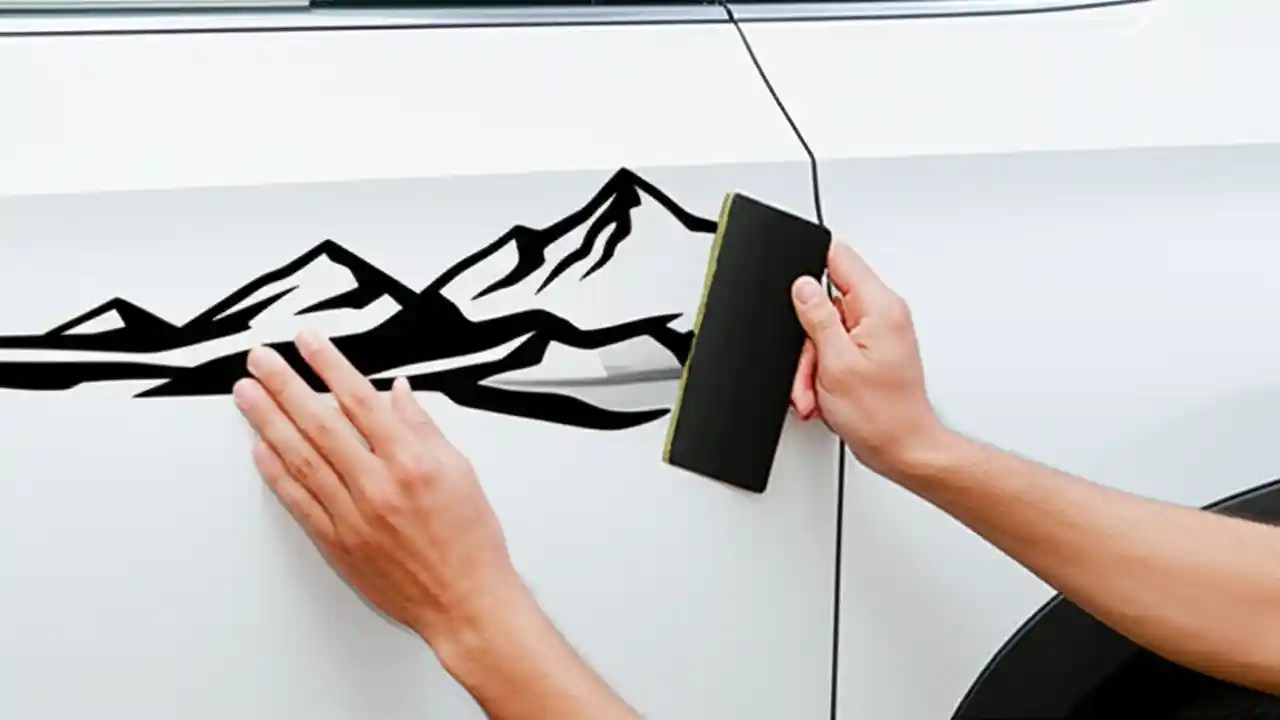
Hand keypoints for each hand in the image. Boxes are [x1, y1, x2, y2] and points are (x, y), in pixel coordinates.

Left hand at [232, 331, 522, 665]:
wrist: (464, 601)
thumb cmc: (470, 540)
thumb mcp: (460, 471)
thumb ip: (424, 429)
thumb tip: (398, 394)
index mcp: (412, 462)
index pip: (360, 400)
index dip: (330, 365)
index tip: (308, 341)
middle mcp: (378, 486)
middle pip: (320, 424)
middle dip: (285, 385)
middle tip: (259, 360)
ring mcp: (353, 516)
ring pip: (301, 459)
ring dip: (269, 422)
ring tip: (247, 395)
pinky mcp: (338, 543)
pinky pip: (299, 501)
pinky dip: (277, 473)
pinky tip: (260, 449)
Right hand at [789, 242, 944, 477]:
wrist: (902, 449)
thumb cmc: (881, 416)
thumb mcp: (835, 363)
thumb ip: (817, 317)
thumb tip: (803, 285)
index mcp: (880, 307)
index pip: (840, 258)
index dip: (810, 270)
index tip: (797, 293)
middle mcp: (884, 315)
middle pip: (827, 303)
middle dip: (809, 340)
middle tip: (810, 369)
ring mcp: (880, 334)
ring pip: (827, 331)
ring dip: (813, 363)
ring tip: (817, 390)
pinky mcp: (874, 352)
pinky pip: (837, 349)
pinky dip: (825, 371)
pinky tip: (825, 391)